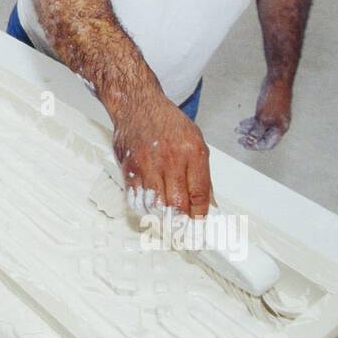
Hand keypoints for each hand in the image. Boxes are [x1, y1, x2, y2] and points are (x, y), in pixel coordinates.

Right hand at [110, 92, 211, 217]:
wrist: (137, 104)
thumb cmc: (167, 122)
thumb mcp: (195, 140)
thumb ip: (202, 174)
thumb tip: (208, 204)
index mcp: (192, 152)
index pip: (198, 194)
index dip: (199, 215)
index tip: (199, 227)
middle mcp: (170, 159)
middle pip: (176, 204)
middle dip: (181, 223)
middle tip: (183, 232)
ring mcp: (147, 165)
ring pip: (155, 205)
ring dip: (161, 219)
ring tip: (166, 223)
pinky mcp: (129, 169)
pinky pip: (136, 198)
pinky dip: (144, 209)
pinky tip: (149, 209)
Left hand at [236, 76, 291, 150]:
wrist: (277, 81)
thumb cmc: (273, 100)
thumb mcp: (263, 118)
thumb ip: (257, 131)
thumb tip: (251, 141)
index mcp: (280, 129)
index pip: (268, 144)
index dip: (256, 146)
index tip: (245, 144)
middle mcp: (277, 125)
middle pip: (263, 137)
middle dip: (251, 139)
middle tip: (239, 140)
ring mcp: (273, 117)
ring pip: (259, 127)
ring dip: (248, 130)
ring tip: (237, 131)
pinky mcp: (268, 110)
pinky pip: (258, 120)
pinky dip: (250, 122)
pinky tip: (241, 123)